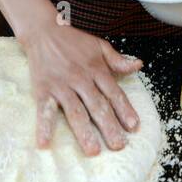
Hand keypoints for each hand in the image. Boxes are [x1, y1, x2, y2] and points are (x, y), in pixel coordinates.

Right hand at [18, 22, 141, 155]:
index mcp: (96, 69)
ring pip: (75, 112)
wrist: (43, 31)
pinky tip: (44, 143)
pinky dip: (44, 127)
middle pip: (97, 106)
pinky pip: (44, 111)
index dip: (124, 110)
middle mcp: (80, 79)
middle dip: (109, 127)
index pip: (114, 93)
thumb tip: (138, 65)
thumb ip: (118, 60)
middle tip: (118, 146)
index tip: (133, 127)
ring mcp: (61, 85)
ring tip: (93, 150)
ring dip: (84, 132)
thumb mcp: (99, 46)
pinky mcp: (43, 90)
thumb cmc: (72, 40)